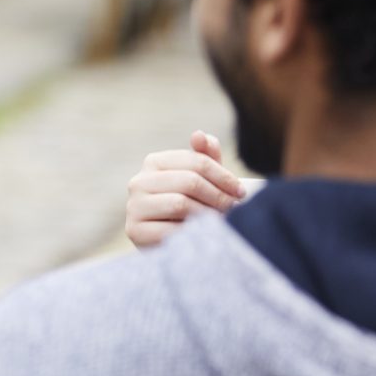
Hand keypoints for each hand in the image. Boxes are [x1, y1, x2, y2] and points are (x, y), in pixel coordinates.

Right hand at [125, 131, 245, 249]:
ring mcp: (134, 206)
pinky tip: (205, 235)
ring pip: (180, 204)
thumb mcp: (199, 179)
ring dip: (208, 214)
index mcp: (154, 162)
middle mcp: (139, 181)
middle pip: (189, 181)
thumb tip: (199, 135)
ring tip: (223, 221)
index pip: (196, 161)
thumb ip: (204, 157)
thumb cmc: (187, 204)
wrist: (165, 240)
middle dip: (218, 196)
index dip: (223, 176)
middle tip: (235, 208)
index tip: (241, 191)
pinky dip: (193, 233)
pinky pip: (171, 230)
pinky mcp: (135, 231)